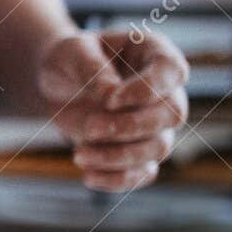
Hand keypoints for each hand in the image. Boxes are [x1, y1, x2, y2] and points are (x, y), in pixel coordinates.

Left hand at [36, 29, 189, 191]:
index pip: (172, 71)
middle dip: (130, 127)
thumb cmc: (70, 60)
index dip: (147, 90)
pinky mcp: (141, 152)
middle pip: (172, 114)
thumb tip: (110, 94)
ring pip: (159, 148)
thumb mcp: (71, 51)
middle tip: (90, 128)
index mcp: (154, 54)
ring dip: (120, 157)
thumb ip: (90, 67)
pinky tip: (88, 176)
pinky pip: (144, 174)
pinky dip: (118, 180)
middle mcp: (165, 91)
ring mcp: (157, 124)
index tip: (110, 101)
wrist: (59, 85)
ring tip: (79, 155)